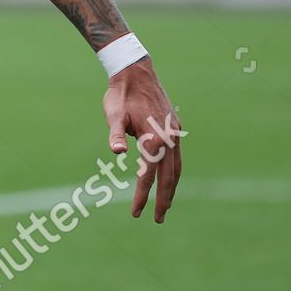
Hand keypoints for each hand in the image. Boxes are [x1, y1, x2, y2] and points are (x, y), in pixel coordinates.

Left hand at [103, 58, 183, 222]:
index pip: (148, 174)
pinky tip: (168, 180)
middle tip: (158, 219)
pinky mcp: (175, 128)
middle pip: (169, 176)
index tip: (136, 212)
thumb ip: (115, 134)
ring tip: (165, 205)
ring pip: (177, 167)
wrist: (135, 71)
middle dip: (164, 199)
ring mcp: (174, 133)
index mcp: (153, 136)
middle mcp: (168, 137)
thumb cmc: (120, 94)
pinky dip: (174, 172)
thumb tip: (117, 153)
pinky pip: (177, 156)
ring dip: (172, 188)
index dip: (142, 195)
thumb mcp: (113, 114)